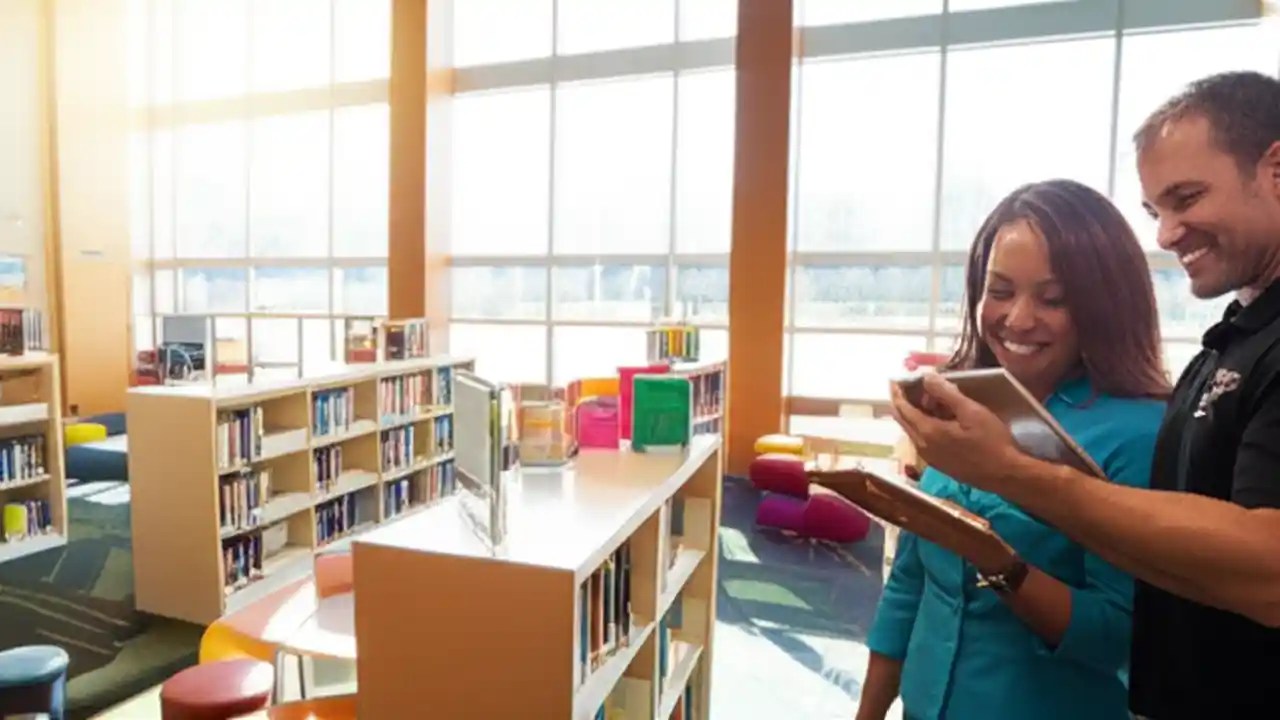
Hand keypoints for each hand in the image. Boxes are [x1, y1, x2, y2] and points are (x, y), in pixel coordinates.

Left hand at [889, 371, 1024, 491]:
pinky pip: (922, 441)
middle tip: (911, 387)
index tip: (894, 380)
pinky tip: (940, 419)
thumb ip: (946, 393)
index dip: (897, 393)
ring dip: (916, 414)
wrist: (1005, 475)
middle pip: (904, 420)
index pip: (902, 409)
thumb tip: (926, 378)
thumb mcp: (971, 411)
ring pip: (913, 431)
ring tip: (930, 400)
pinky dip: (924, 426)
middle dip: (904, 402)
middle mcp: (922, 447)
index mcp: (927, 432)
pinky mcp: (939, 465)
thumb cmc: (991, 441)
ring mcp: (930, 458)